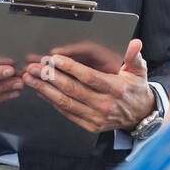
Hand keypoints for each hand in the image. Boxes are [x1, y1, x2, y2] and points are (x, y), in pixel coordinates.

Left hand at [22, 38, 155, 133]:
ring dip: (45, 90)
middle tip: (34, 67)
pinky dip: (51, 102)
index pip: (89, 77)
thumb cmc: (135, 89)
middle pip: (72, 90)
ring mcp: (96, 117)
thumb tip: (135, 43)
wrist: (140, 116)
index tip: (55, 58)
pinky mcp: (89, 125)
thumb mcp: (139, 71)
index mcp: (115, 89)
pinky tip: (40, 91)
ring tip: (30, 79)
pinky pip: (67, 113)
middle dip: (50, 77)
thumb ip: (134, 56)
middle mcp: (104, 105)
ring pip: (65, 103)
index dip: (71, 68)